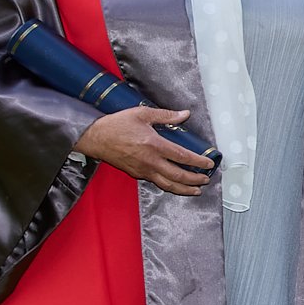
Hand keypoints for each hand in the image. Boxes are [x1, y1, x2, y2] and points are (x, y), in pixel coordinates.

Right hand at [78, 105, 215, 195]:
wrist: (94, 138)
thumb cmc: (117, 125)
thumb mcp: (142, 114)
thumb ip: (166, 115)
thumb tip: (185, 114)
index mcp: (154, 145)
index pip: (183, 157)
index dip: (199, 162)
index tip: (210, 164)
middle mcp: (150, 161)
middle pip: (179, 175)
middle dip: (195, 179)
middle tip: (206, 180)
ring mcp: (143, 170)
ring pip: (168, 184)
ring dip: (184, 189)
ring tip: (196, 190)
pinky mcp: (136, 174)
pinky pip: (157, 183)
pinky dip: (169, 186)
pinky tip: (176, 185)